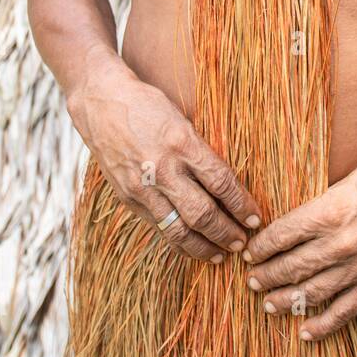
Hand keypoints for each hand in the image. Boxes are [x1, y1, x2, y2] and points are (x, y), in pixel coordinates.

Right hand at [67, 64, 260, 262]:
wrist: (101, 101)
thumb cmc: (147, 103)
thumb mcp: (181, 119)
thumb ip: (199, 150)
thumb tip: (228, 183)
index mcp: (182, 142)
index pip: (221, 182)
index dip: (242, 205)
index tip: (256, 219)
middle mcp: (163, 168)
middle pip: (202, 213)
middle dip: (226, 232)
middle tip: (243, 244)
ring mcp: (142, 186)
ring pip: (178, 229)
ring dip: (203, 246)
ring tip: (220, 254)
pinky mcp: (127, 197)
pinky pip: (158, 226)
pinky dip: (178, 240)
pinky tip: (192, 245)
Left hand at [242, 148, 356, 339]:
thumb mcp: (340, 183)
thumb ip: (315, 209)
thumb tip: (286, 228)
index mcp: (330, 212)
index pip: (283, 235)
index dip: (262, 246)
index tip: (249, 252)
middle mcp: (342, 243)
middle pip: (293, 266)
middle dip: (267, 275)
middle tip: (251, 280)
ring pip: (312, 292)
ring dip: (285, 300)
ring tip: (266, 304)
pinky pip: (345, 311)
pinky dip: (323, 325)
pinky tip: (304, 331)